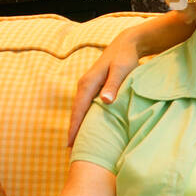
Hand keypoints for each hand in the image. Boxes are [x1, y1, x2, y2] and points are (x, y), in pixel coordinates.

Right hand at [67, 32, 141, 146]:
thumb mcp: (122, 70)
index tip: (71, 144)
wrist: (125, 45)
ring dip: (78, 125)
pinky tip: (88, 128)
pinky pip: (86, 106)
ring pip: (80, 110)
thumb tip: (106, 101)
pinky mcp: (94, 88)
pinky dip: (85, 118)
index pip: (79, 110)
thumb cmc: (125, 58)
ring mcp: (88, 87)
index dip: (74, 127)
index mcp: (88, 83)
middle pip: (76, 112)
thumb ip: (114, 85)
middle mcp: (84, 85)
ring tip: (78, 144)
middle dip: (73, 130)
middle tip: (72, 151)